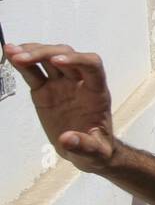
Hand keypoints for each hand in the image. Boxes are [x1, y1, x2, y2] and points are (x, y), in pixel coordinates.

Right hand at [4, 44, 116, 172]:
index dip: (77, 59)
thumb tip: (67, 139)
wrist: (86, 150)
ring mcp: (61, 83)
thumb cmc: (96, 148)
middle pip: (66, 55)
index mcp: (96, 92)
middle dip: (45, 53)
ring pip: (48, 58)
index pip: (92, 65)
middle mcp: (79, 82)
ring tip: (12, 52)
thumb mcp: (95, 152)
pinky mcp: (44, 90)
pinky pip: (33, 71)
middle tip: (23, 58)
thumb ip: (85, 146)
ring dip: (31, 52)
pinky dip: (21, 62)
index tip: (57, 62)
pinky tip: (9, 54)